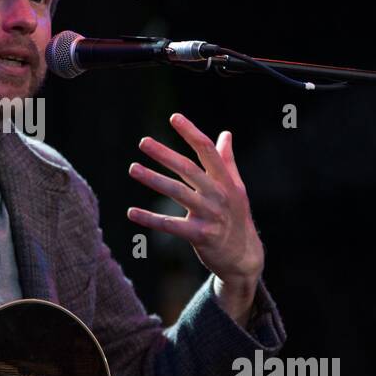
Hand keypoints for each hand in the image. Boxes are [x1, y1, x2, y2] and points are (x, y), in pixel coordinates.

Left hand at [126, 114, 264, 310]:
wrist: (244, 257)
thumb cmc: (236, 217)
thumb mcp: (237, 188)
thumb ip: (227, 161)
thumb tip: (226, 134)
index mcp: (227, 181)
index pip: (207, 151)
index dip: (191, 133)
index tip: (174, 117)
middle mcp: (219, 195)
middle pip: (189, 169)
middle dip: (165, 154)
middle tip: (143, 142)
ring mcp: (210, 216)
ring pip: (178, 193)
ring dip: (153, 179)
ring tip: (133, 168)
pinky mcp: (200, 236)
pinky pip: (171, 225)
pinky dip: (150, 218)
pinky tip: (131, 212)